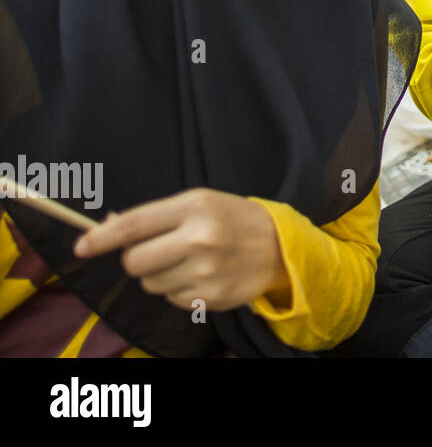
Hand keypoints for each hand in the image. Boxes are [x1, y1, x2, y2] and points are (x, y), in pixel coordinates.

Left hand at [73, 188, 287, 311]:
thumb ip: (155, 216)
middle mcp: (199, 238)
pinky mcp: (211, 297)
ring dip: (160, 275)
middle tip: (159, 251)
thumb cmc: (232, 219)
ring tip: (189, 262)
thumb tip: (105, 227)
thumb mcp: (199, 203)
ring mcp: (206, 271)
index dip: (101, 238)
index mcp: (194, 207)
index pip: (134, 225)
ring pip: (150, 284)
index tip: (81, 246)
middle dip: (138, 259)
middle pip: (134, 262)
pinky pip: (171, 299)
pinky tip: (202, 276)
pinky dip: (179, 289)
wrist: (280, 245)